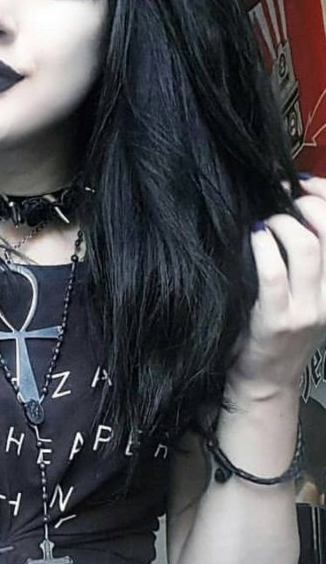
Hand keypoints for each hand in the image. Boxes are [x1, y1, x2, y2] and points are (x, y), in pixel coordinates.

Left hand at [228, 175, 325, 398]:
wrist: (265, 381)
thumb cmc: (279, 329)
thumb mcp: (307, 292)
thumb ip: (308, 256)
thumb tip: (293, 202)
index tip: (303, 182)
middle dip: (303, 203)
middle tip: (278, 197)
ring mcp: (309, 310)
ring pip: (306, 246)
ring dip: (281, 223)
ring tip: (264, 222)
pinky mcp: (279, 320)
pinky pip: (273, 273)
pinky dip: (262, 247)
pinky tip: (253, 238)